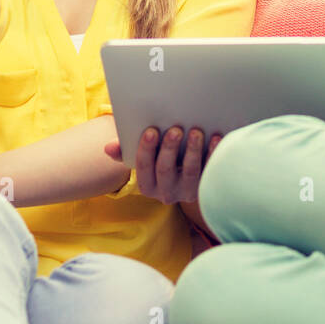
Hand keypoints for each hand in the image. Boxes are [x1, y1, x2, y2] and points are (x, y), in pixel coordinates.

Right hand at [104, 126, 221, 204]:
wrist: (187, 180)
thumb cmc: (160, 161)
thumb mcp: (143, 158)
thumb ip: (125, 152)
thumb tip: (108, 147)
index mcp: (147, 185)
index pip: (143, 167)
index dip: (146, 149)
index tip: (151, 130)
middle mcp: (166, 193)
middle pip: (165, 170)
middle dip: (169, 149)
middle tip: (175, 129)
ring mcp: (187, 192)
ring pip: (189, 173)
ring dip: (192, 151)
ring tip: (195, 131)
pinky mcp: (207, 188)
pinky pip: (211, 172)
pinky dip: (213, 154)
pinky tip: (216, 137)